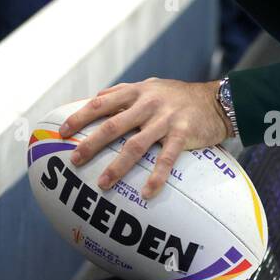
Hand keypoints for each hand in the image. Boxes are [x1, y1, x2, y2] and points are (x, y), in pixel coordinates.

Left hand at [58, 78, 231, 199]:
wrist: (217, 100)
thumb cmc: (177, 96)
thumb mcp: (150, 86)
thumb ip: (122, 92)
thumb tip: (95, 97)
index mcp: (136, 92)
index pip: (101, 103)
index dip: (80, 117)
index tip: (63, 131)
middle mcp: (148, 103)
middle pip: (114, 125)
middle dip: (92, 144)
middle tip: (75, 161)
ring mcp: (165, 119)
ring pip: (136, 145)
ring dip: (118, 166)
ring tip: (103, 184)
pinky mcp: (183, 134)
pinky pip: (167, 159)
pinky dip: (156, 177)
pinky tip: (146, 193)